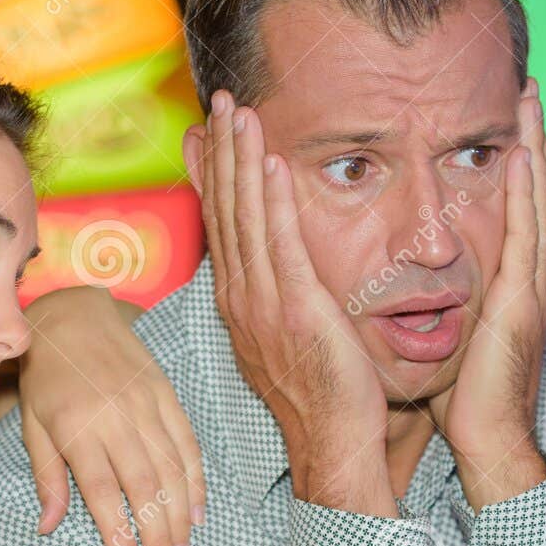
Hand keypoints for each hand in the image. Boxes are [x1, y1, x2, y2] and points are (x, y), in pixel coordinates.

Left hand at [18, 285, 203, 545]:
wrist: (71, 317)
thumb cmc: (45, 380)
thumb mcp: (33, 427)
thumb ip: (47, 478)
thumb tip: (48, 527)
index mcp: (77, 428)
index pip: (104, 490)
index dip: (120, 532)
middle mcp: (115, 416)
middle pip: (146, 486)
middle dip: (159, 535)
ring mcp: (146, 403)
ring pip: (172, 469)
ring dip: (181, 516)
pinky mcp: (166, 394)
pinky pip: (187, 443)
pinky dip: (196, 480)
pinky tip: (198, 512)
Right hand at [184, 90, 393, 515]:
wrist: (334, 446)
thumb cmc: (328, 397)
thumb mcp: (296, 338)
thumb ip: (289, 297)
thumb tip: (290, 270)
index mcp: (242, 302)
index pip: (224, 224)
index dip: (216, 173)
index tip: (210, 131)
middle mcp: (243, 298)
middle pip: (226, 210)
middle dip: (221, 150)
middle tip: (219, 99)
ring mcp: (263, 304)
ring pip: (246, 217)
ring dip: (240, 158)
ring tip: (237, 110)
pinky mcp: (295, 309)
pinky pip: (280, 243)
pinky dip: (271, 199)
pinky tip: (268, 160)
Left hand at [427, 78, 545, 509]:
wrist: (486, 440)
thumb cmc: (462, 398)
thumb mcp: (445, 337)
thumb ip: (432, 305)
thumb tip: (397, 289)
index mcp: (503, 283)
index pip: (509, 209)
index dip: (508, 162)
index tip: (498, 119)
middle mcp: (523, 276)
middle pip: (530, 191)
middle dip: (530, 138)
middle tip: (523, 87)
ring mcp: (530, 285)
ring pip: (536, 200)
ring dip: (535, 146)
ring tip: (527, 100)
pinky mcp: (523, 299)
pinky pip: (528, 233)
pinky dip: (529, 192)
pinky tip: (522, 155)